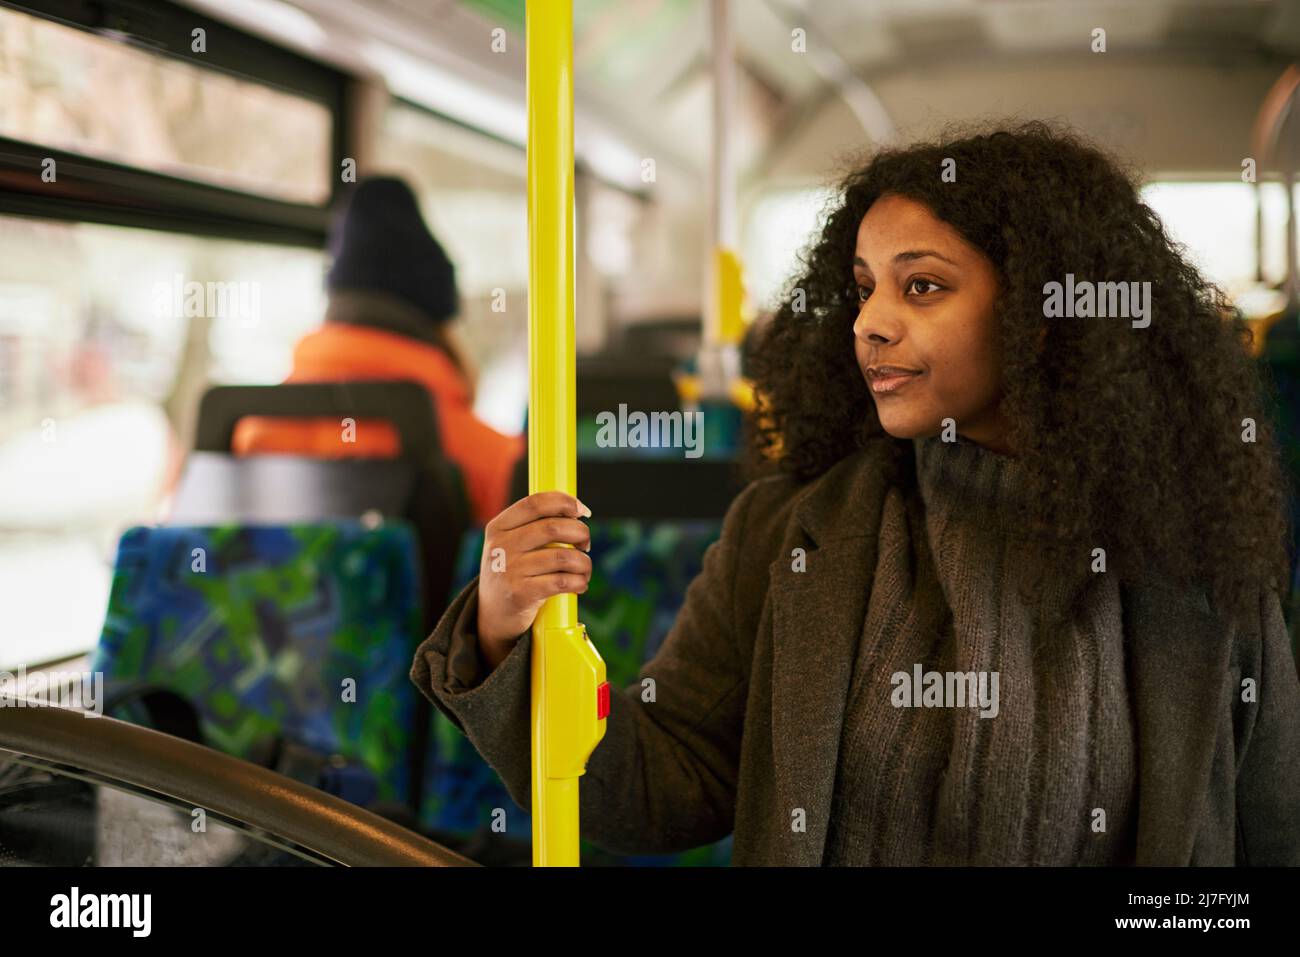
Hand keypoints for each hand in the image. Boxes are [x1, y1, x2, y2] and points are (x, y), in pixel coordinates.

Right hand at [475, 492, 592, 663]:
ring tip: (584, 570)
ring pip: (563, 557)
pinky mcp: (520, 594)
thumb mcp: (509, 544)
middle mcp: (501, 546)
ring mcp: (509, 570)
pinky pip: (562, 582)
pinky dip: (579, 582)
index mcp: (498, 527)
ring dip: (584, 563)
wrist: (491, 615)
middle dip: (580, 533)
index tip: (582, 510)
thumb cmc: (511, 573)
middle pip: (553, 527)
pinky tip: (580, 585)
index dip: (564, 502)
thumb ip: (533, 526)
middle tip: (585, 544)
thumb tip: (575, 511)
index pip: (535, 503)